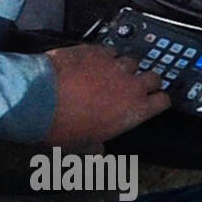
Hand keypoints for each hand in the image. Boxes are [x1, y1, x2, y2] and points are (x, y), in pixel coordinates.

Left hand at [45, 45, 170, 144]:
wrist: (40, 99)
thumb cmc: (63, 126)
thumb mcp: (82, 146)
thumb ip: (95, 148)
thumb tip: (97, 152)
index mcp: (134, 110)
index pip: (162, 101)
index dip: (158, 101)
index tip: (153, 102)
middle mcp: (130, 84)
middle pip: (154, 76)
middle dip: (148, 81)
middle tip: (137, 86)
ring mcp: (114, 64)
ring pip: (132, 61)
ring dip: (126, 67)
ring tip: (114, 73)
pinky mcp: (96, 50)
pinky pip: (109, 50)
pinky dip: (106, 56)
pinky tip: (95, 62)